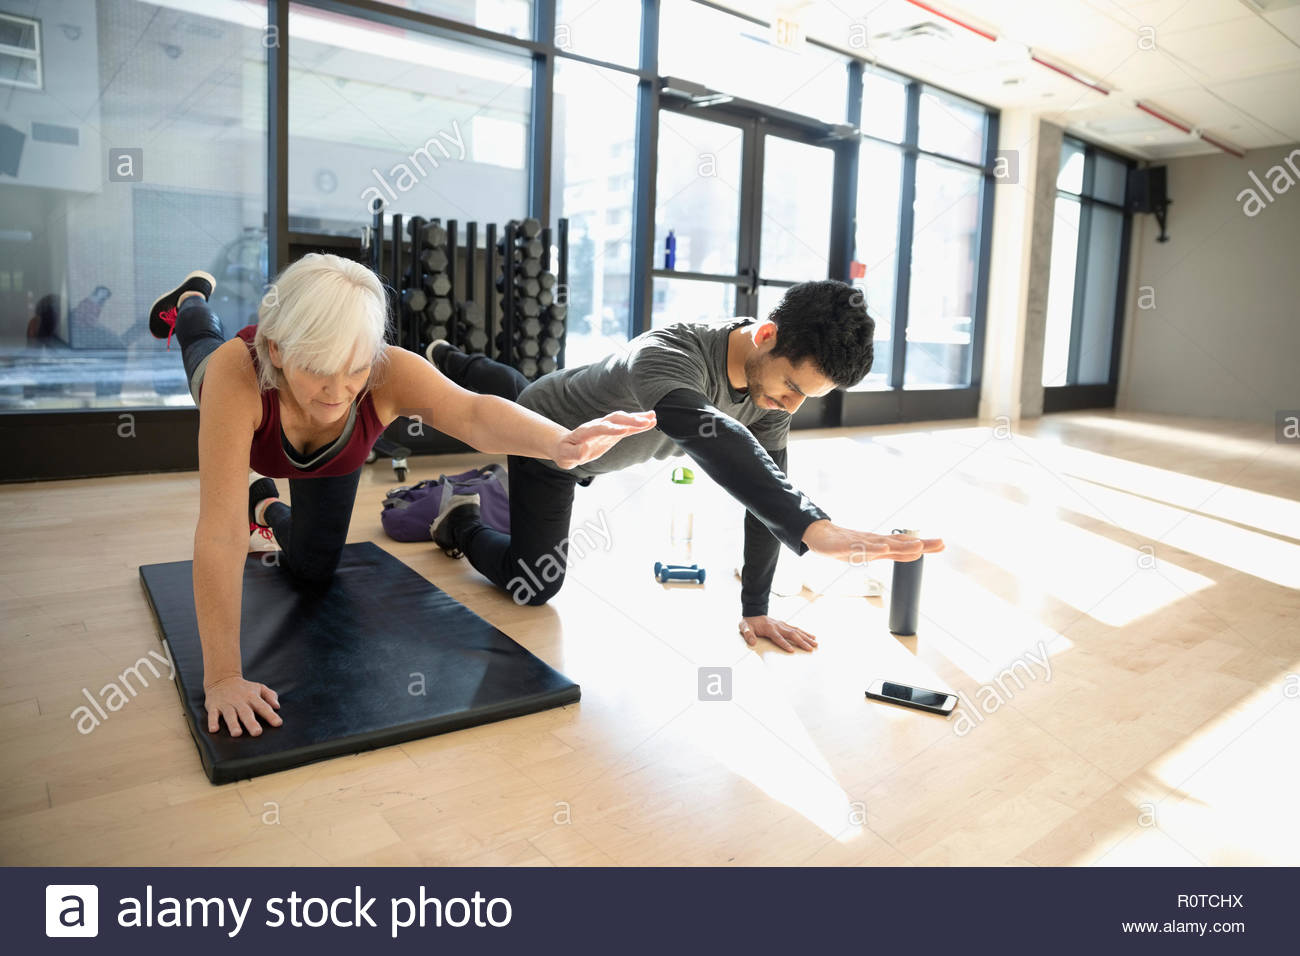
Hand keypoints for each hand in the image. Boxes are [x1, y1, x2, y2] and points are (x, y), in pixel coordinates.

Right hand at [203, 674, 281, 736]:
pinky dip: (212, 721)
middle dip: (251, 723)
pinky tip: (214, 730)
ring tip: (237, 734)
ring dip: (233, 724)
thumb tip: (277, 706)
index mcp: (252, 697)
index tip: (278, 723)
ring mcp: (226, 704)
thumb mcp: (259, 688)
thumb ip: (270, 696)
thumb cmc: (244, 688)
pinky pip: (212, 714)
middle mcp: (240, 701)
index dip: (271, 715)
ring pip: (230, 715)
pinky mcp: (214, 706)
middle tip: (257, 733)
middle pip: (246, 713)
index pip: (263, 707)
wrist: (222, 678)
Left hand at [552, 410, 656, 469]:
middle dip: (630, 420)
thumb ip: (575, 453)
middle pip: (615, 419)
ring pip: (623, 420)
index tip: (624, 431)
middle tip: (645, 422)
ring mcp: (607, 428)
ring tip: (653, 418)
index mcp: (586, 431)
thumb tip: (585, 451)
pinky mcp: (613, 433)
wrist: (566, 445)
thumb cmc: (565, 452)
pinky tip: (651, 422)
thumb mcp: (566, 456)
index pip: (601, 428)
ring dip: (637, 418)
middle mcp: (598, 426)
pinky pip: (627, 427)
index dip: (612, 429)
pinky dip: (638, 424)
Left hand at [738, 615, 817, 652]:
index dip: (784, 644)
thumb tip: (752, 642)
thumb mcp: (744, 628)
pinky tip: (812, 637)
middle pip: (792, 634)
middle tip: (811, 649)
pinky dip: (805, 633)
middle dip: (802, 642)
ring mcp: (783, 625)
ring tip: (816, 644)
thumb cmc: (749, 623)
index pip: (778, 637)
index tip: (792, 650)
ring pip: (797, 631)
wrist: (753, 613)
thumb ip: (747, 634)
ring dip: (807, 637)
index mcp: (769, 628)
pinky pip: (797, 629)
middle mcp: (778, 626)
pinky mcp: (785, 625)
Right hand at [802, 520, 944, 563]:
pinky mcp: (846, 546)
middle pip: (900, 543)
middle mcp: (875, 542)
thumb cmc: (848, 544)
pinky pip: (860, 548)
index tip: (943, 544)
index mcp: (882, 544)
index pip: (907, 545)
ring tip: (917, 547)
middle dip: (919, 544)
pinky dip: (872, 548)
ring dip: (901, 546)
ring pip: (884, 545)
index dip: (924, 545)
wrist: (821, 536)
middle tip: (939, 543)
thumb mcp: (875, 551)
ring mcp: (860, 543)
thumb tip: (918, 553)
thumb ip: (895, 553)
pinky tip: (883, 547)